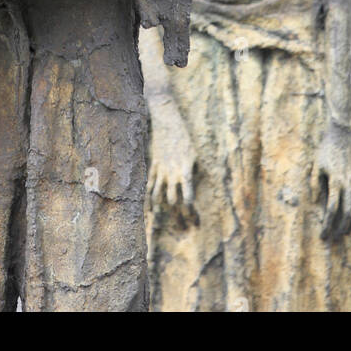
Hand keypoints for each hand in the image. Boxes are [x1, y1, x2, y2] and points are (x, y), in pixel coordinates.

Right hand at [147, 97, 196, 219]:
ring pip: (159, 195)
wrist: (167, 123)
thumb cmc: (185, 138)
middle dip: (179, 215)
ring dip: (164, 209)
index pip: (188, 197)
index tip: (195, 221)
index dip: (191, 211)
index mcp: (185, 171)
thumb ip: (196, 172)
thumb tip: (201, 187)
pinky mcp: (154, 167)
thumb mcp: (195, 155)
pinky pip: (150, 186)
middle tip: (185, 227)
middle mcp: (172, 174)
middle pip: (174, 200)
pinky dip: (150, 199)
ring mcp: (161, 171)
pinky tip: (152, 209)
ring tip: (168, 221)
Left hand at [312, 119, 350, 239]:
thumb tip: (315, 203)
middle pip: (346, 213)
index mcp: (336, 182)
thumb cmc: (325, 151)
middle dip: (339, 228)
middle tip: (332, 238)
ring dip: (349, 223)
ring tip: (343, 233)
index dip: (327, 224)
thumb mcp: (315, 166)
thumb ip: (314, 185)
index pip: (332, 209)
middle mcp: (348, 184)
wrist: (342, 136)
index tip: (323, 234)